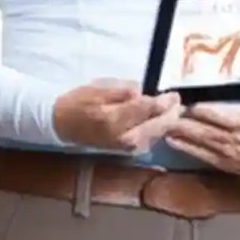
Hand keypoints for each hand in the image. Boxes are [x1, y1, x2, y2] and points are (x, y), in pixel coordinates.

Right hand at [53, 79, 181, 152]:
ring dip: (168, 122)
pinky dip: (160, 129)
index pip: (149, 110)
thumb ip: (122, 91)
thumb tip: (142, 93)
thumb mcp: (98, 88)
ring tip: (174, 108)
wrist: (63, 124)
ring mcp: (128, 147)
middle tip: (177, 100)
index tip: (174, 94)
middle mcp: (125, 137)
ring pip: (158, 134)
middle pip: (159, 126)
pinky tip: (162, 120)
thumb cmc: (79, 102)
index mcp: (115, 120)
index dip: (165, 102)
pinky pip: (151, 139)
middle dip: (172, 113)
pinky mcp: (129, 150)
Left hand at [165, 104, 239, 184]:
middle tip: (166, 115)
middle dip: (185, 123)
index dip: (202, 110)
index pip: (220, 116)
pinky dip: (190, 150)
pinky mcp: (230, 166)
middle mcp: (239, 141)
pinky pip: (207, 157)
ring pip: (203, 144)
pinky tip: (177, 144)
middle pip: (206, 131)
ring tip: (164, 128)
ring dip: (182, 137)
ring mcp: (233, 156)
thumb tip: (231, 101)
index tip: (187, 103)